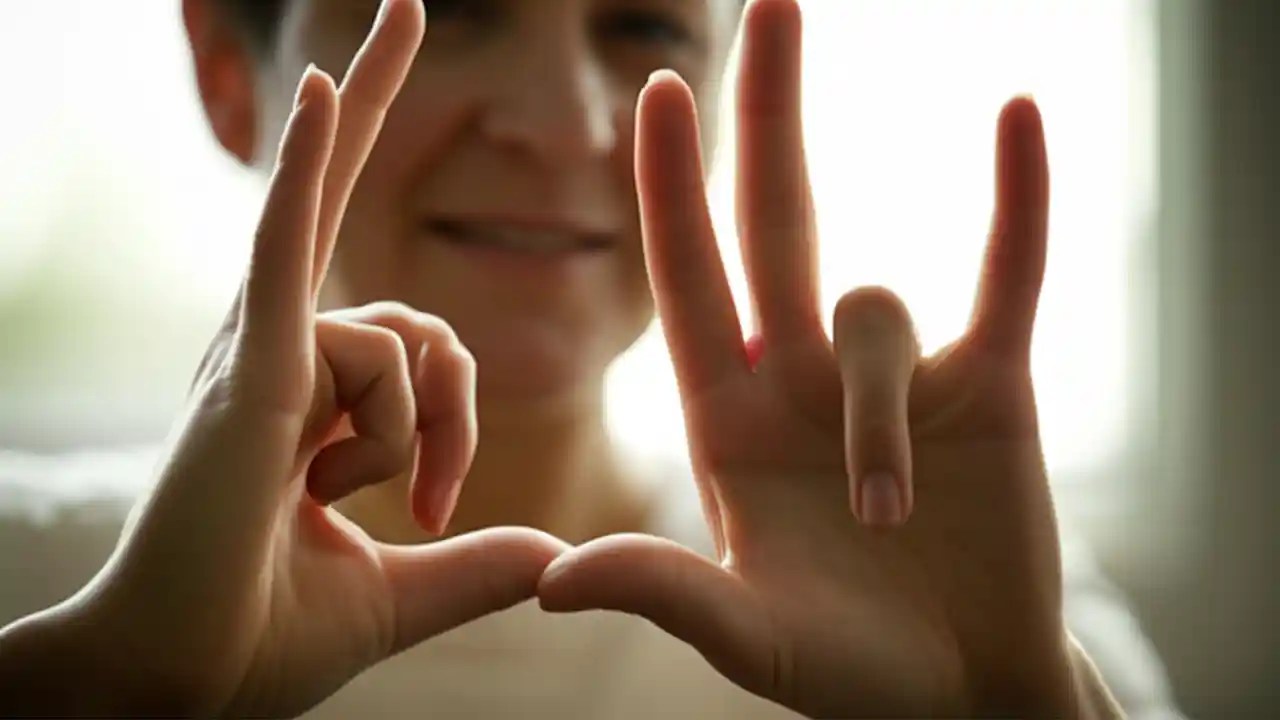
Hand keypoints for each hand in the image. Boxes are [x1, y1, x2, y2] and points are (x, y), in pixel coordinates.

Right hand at [0, 1, 563, 715]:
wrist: (176, 688)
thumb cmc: (260, 639)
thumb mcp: (397, 592)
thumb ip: (474, 565)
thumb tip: (556, 557)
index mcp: (312, 395)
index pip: (419, 337)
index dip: (456, 425)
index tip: (439, 511)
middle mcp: (282, 353)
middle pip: (355, 208)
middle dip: (382, 95)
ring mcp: (261, 352)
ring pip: (405, 339)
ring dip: (405, 439)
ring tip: (333, 500)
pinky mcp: (248, 368)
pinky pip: (289, 244)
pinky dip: (307, 166)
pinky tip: (326, 83)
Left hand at [538, 0, 1094, 716]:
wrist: (959, 696)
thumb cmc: (843, 674)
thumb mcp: (747, 637)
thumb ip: (664, 593)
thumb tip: (552, 579)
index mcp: (724, 420)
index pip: (688, 280)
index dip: (673, 189)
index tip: (662, 92)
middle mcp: (797, 379)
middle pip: (776, 222)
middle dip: (767, 121)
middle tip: (767, 4)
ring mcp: (893, 376)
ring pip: (877, 314)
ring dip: (882, 413)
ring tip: (896, 515)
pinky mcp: (988, 387)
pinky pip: (1003, 275)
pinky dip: (1015, 202)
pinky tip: (1015, 116)